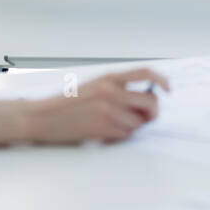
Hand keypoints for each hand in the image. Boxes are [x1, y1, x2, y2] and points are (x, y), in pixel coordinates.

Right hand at [0, 68, 170, 148]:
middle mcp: (110, 92)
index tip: (168, 90)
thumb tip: (144, 98)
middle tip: (145, 117)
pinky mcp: (102, 128)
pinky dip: (120, 135)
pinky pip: (125, 135)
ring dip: (133, 127)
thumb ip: (117, 89)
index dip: (162, 80)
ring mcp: (107, 111)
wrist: (40, 117)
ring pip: (138, 122)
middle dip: (152, 113)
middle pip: (150, 102)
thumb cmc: (66, 103)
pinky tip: (105, 131)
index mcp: (109, 78)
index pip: (145, 73)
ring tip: (115, 124)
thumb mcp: (93, 86)